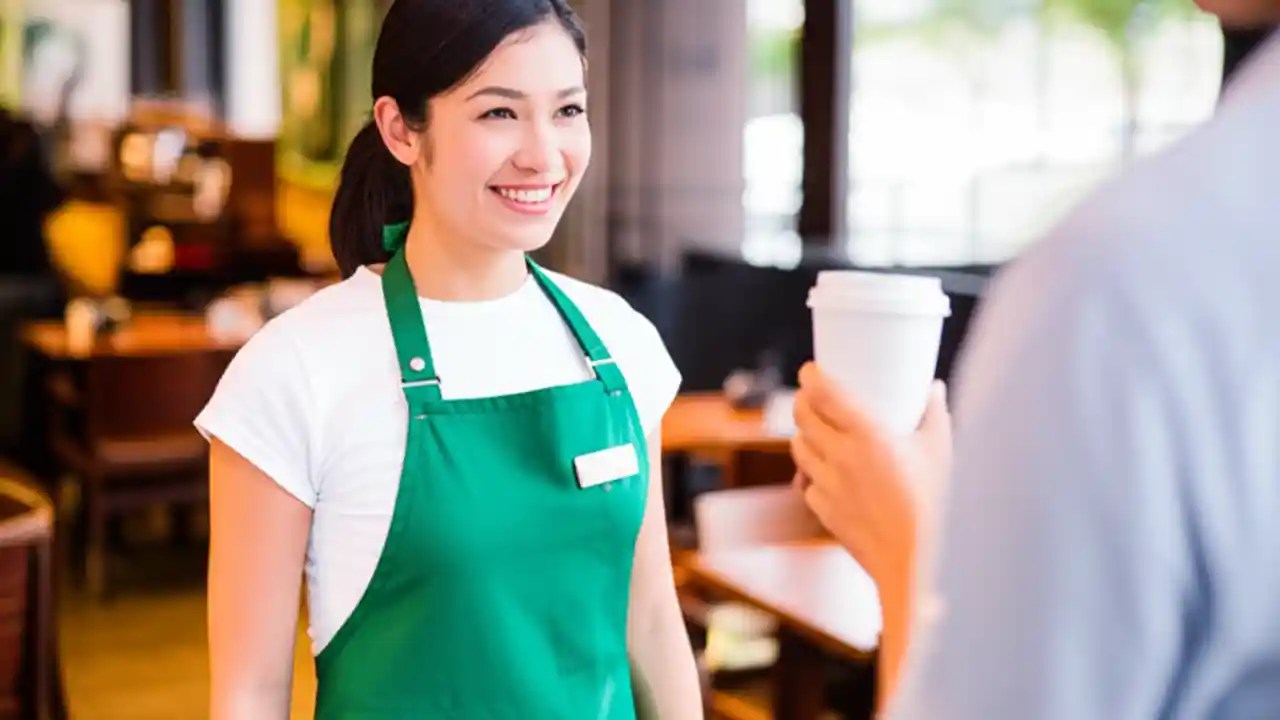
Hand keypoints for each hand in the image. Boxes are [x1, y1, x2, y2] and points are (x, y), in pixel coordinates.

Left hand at [790, 363, 951, 586]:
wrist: (912, 560)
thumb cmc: (932, 503)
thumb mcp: (939, 452)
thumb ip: (935, 414)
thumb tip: (933, 387)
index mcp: (867, 435)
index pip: (822, 393)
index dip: (810, 377)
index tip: (811, 370)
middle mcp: (840, 455)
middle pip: (802, 416)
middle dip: (802, 402)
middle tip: (811, 397)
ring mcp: (827, 484)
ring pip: (798, 448)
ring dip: (803, 436)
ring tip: (816, 432)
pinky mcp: (822, 509)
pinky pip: (806, 483)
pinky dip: (812, 475)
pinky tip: (826, 474)